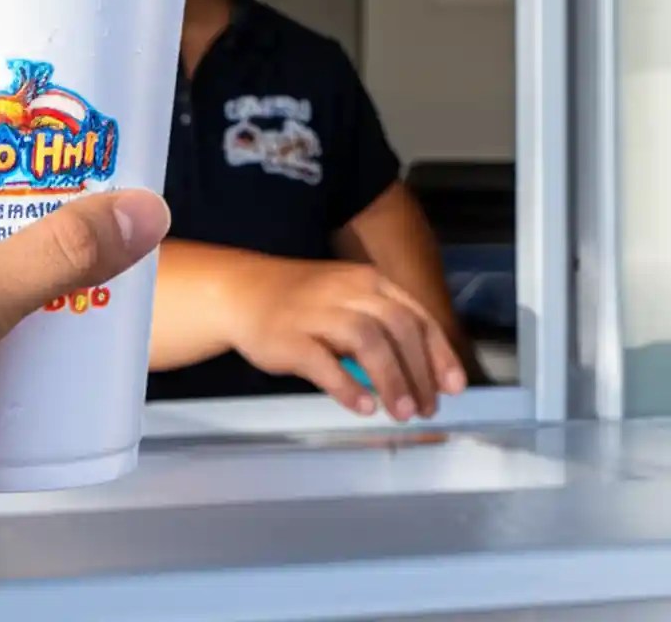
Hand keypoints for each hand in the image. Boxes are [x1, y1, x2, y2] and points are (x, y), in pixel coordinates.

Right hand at [221, 260, 466, 420]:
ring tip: (402, 412)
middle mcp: (347, 292)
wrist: (240, 292)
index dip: (439, 354)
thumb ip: (381, 326)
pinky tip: (362, 406)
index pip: (416, 316)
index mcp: (368, 282)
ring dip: (391, 380)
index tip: (453, 387)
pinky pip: (323, 362)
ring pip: (368, 341)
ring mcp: (316, 312)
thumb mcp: (347, 299)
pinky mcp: (289, 337)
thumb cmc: (300, 303)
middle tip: (427, 408)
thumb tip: (422, 371)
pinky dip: (347, 385)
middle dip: (419, 372)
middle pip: (397, 328)